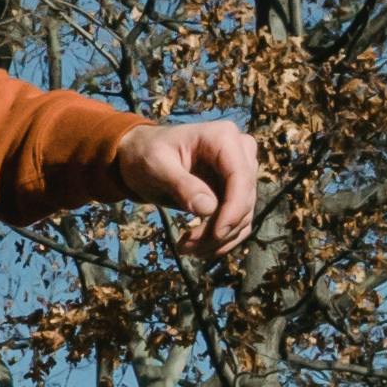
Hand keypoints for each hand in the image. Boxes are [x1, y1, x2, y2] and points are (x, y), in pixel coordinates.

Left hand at [116, 118, 262, 260]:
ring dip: (218, 239)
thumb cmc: (146, 155)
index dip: (234, 208)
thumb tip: (209, 209)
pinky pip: (239, 222)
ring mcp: (241, 173)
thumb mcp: (156, 166)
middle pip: (244, 198)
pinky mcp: (236, 192)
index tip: (216, 234)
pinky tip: (198, 249)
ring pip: (243, 215)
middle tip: (186, 246)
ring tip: (185, 248)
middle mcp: (240, 152)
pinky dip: (221, 240)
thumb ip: (181, 185)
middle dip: (220, 228)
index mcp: (223, 137)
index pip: (240, 176)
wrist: (142, 156)